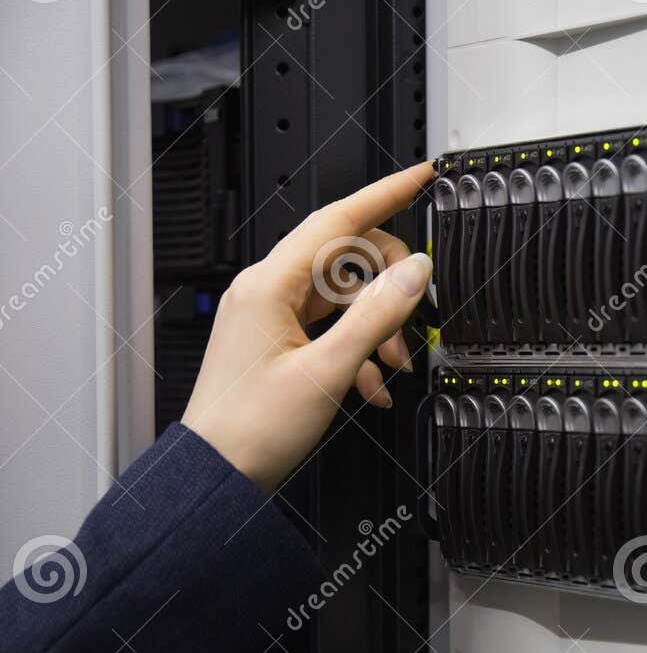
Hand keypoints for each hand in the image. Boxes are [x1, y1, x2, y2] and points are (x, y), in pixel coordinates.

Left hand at [181, 163, 435, 492]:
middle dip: (389, 287)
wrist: (218, 475)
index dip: (386, 195)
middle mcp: (268, 290)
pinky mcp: (279, 340)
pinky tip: (374, 387)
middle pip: (349, 259)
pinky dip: (360, 351)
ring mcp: (273, 315)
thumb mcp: (329, 370)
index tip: (421, 178)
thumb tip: (416, 270)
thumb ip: (378, 315)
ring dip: (378, 328)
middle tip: (416, 317)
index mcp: (271, 285)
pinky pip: (333, 327)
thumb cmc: (253, 428)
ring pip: (345, 297)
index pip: (338, 219)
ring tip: (394, 366)